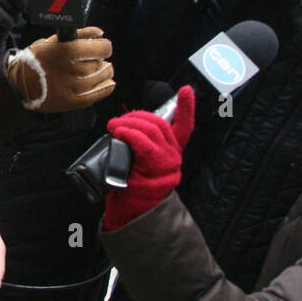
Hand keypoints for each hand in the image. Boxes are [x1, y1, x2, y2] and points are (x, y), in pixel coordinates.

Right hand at [5, 27, 114, 111]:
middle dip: (102, 60)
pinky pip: (94, 96)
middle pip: (98, 64)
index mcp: (64, 51)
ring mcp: (69, 87)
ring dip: (105, 73)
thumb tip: (99, 33)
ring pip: (99, 79)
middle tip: (98, 59)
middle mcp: (68, 70)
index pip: (99, 49)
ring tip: (102, 70)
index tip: (104, 46)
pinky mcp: (69, 102)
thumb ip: (78, 35)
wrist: (20, 83)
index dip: (105, 46)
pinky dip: (105, 89)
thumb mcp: (53, 41)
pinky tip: (108, 83)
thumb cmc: (37, 60)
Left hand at [104, 86, 194, 230]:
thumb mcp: (141, 161)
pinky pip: (143, 143)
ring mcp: (166, 161)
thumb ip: (143, 143)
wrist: (135, 210)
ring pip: (151, 129)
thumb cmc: (134, 184)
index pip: (185, 125)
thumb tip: (128, 124)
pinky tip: (120, 132)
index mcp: (172, 150)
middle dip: (137, 116)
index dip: (187, 107)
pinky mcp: (155, 167)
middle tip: (119, 121)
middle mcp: (173, 154)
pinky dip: (129, 133)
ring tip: (114, 126)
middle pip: (160, 123)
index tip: (186, 90)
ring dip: (128, 123)